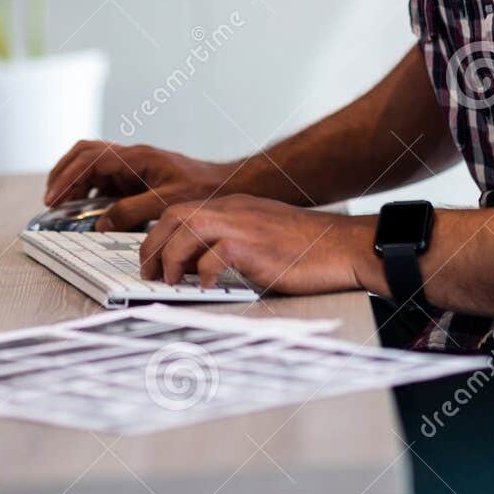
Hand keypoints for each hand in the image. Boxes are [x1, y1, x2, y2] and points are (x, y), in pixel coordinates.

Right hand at [44, 140, 239, 229]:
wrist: (225, 184)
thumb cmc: (202, 190)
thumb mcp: (167, 204)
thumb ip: (133, 212)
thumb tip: (102, 223)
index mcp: (137, 158)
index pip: (91, 159)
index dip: (68, 178)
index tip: (54, 198)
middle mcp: (131, 157)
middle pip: (84, 153)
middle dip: (63, 173)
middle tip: (50, 198)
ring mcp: (132, 165)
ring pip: (91, 163)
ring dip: (73, 180)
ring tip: (60, 203)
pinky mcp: (135, 175)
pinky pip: (103, 177)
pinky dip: (88, 188)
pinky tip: (85, 207)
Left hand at [139, 194, 372, 294]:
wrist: (344, 246)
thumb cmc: (310, 248)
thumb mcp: (263, 235)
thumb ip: (234, 243)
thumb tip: (203, 267)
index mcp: (233, 207)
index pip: (181, 211)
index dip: (159, 235)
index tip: (152, 259)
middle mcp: (233, 210)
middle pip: (174, 215)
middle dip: (153, 245)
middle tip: (149, 273)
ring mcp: (242, 225)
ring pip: (185, 229)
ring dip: (170, 258)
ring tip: (170, 281)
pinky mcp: (253, 245)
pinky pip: (212, 254)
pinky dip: (201, 272)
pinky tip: (204, 286)